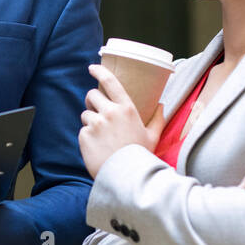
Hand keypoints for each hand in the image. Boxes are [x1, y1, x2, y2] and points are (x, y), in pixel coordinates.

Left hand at [78, 64, 167, 178]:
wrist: (126, 177)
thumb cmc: (141, 156)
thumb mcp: (153, 136)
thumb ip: (158, 119)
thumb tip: (162, 106)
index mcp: (126, 109)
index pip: (110, 82)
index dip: (99, 71)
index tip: (92, 68)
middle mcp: (109, 113)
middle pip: (91, 95)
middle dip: (92, 101)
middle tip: (97, 110)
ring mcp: (95, 124)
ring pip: (85, 114)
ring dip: (90, 121)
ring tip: (101, 136)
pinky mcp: (84, 136)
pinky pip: (82, 131)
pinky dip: (88, 137)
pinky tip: (98, 147)